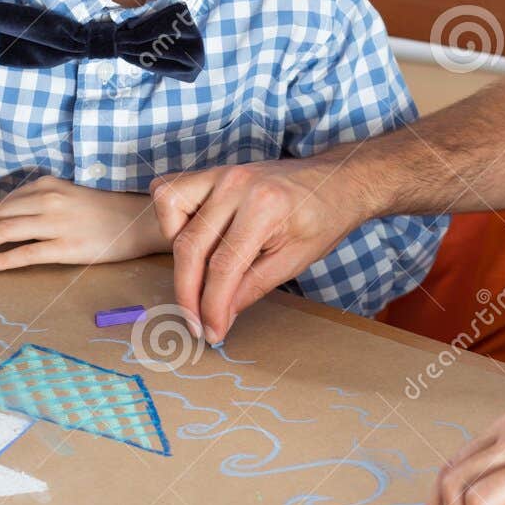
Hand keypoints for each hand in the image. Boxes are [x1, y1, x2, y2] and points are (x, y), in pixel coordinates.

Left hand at [0, 177, 168, 269]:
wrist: (138, 221)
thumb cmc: (103, 212)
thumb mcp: (67, 195)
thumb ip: (39, 202)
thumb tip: (7, 219)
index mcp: (46, 186)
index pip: (1, 204)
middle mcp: (48, 200)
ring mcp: (57, 223)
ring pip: (5, 231)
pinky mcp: (67, 246)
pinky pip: (26, 253)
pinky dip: (1, 259)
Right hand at [150, 154, 367, 341]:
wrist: (334, 181)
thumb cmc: (321, 219)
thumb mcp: (295, 261)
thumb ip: (253, 288)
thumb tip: (219, 317)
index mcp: (265, 206)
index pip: (223, 266)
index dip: (212, 306)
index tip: (211, 332)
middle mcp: (237, 184)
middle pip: (191, 247)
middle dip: (189, 294)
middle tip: (197, 324)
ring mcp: (221, 172)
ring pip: (171, 213)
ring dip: (177, 253)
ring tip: (197, 278)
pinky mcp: (212, 171)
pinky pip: (170, 192)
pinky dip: (171, 220)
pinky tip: (193, 241)